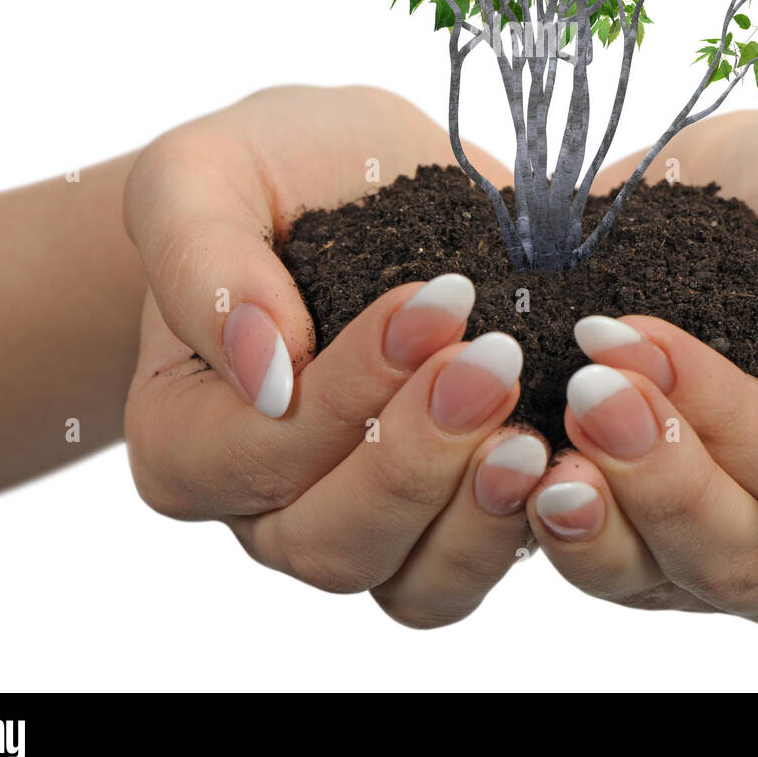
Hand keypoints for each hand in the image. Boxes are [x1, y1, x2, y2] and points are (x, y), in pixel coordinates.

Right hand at [123, 86, 548, 627]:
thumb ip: (202, 262)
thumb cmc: (265, 173)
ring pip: (415, 583)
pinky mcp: (448, 514)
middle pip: (332, 541)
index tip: (432, 304)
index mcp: (186, 436)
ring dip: (478, 509)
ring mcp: (364, 522)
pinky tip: (571, 451)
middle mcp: (267, 505)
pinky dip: (529, 524)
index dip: (347, 392)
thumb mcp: (202, 176)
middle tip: (492, 359)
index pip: (257, 453)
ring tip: (532, 431)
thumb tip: (265, 371)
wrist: (350, 173)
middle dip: (417, 456)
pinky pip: (481, 566)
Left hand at [527, 109, 757, 623]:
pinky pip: (587, 555)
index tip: (654, 344)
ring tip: (542, 440)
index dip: (740, 431)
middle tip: (594, 383)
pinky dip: (540, 516)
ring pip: (651, 577)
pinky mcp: (629, 520)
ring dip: (594, 514)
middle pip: (736, 560)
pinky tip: (507, 458)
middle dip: (658, 473)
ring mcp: (710, 539)